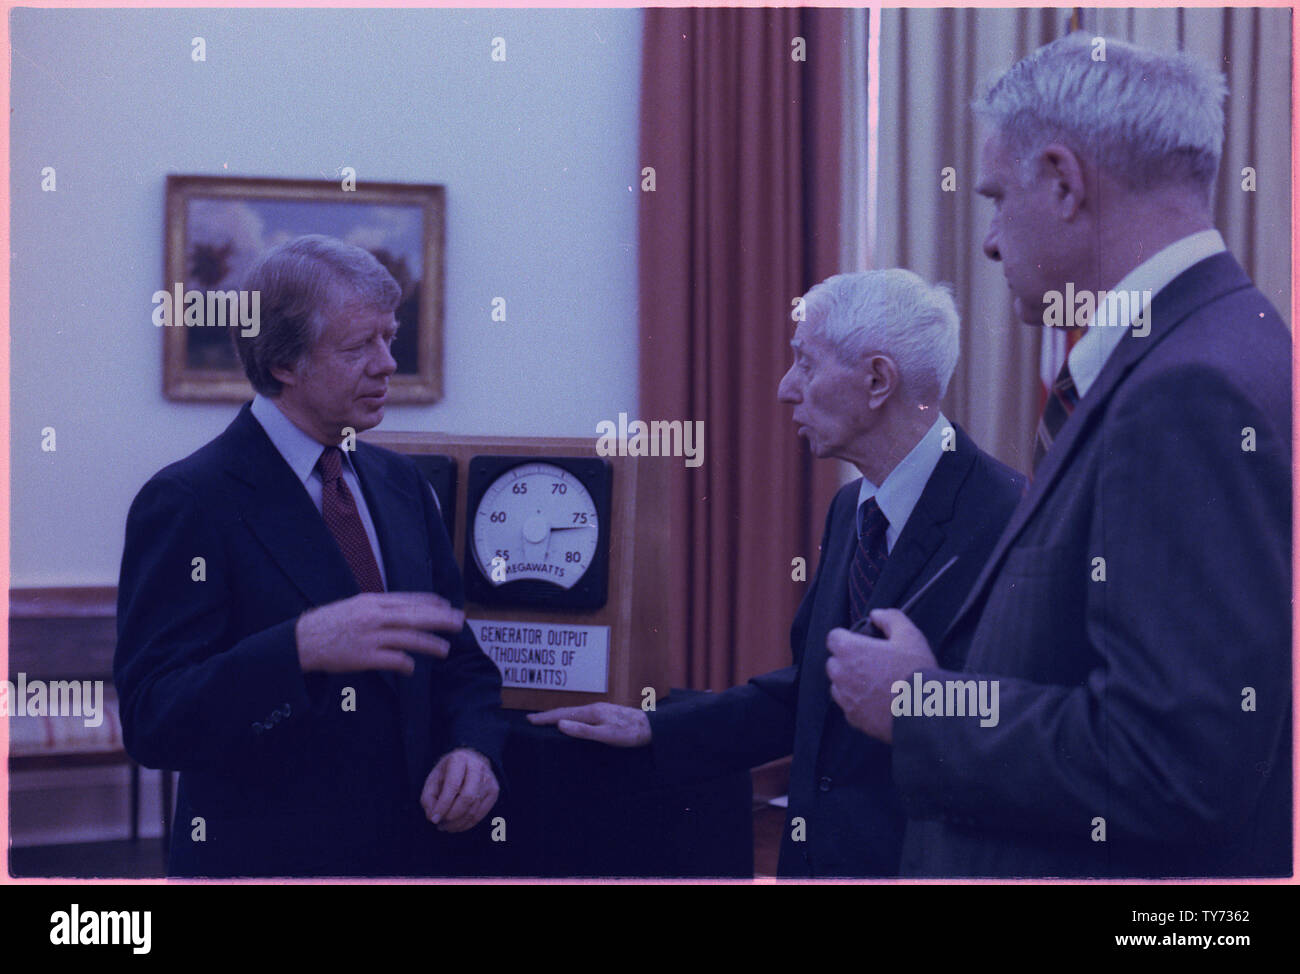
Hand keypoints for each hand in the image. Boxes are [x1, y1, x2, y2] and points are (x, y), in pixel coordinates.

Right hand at [295, 592, 463, 674]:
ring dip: (431, 645)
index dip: (432, 603)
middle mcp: (375, 616)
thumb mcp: (356, 605)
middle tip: (459, 623)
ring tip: (445, 650)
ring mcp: (371, 637)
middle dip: (441, 620)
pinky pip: (393, 660)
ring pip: (410, 639)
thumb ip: (380, 607)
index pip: (410, 600)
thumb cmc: (330, 623)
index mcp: (373, 601)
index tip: (448, 606)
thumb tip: (405, 610)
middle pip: (416, 617)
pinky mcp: (365, 657)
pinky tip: (413, 667)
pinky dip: (406, 664)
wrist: (303, 640)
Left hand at [421, 748, 499, 832]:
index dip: (443, 805)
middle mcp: (477, 767)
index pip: (453, 786)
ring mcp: (488, 779)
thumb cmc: (447, 773)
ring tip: (445, 826)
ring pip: (474, 808)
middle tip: (440, 824)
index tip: (434, 819)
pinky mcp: (494, 790)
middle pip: (467, 797)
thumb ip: (428, 798)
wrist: (469, 760)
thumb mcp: (433, 779)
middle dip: (452, 815)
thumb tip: (433, 817)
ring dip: (458, 823)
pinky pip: (480, 814)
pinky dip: (467, 824)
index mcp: (459, 759)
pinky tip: (456, 826)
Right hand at [526, 702, 650, 746]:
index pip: (563, 715)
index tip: (530, 720)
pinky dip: (572, 718)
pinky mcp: (607, 715)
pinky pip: (583, 715)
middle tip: (533, 719)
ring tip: (548, 720)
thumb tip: (560, 725)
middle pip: (566, 711)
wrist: (652, 727)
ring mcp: (601, 710)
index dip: (546, 718)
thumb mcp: (606, 735)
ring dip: (560, 716)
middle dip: (549, 715)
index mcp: (592, 712)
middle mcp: (595, 708)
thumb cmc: (630, 733)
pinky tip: (574, 722)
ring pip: (575, 712)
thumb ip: (583, 730)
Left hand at [826, 609, 936, 741]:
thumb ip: (890, 618)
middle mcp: (841, 674)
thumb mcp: (909, 635)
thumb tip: (876, 614)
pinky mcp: (853, 718)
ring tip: (875, 683)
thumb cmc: (915, 670)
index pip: (834, 637)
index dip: (848, 637)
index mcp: (849, 650)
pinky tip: (877, 701)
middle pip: (834, 661)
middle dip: (847, 660)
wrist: (924, 712)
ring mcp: (845, 698)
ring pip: (838, 685)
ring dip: (850, 681)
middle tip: (872, 662)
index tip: (862, 642)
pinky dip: (857, 702)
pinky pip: (848, 706)